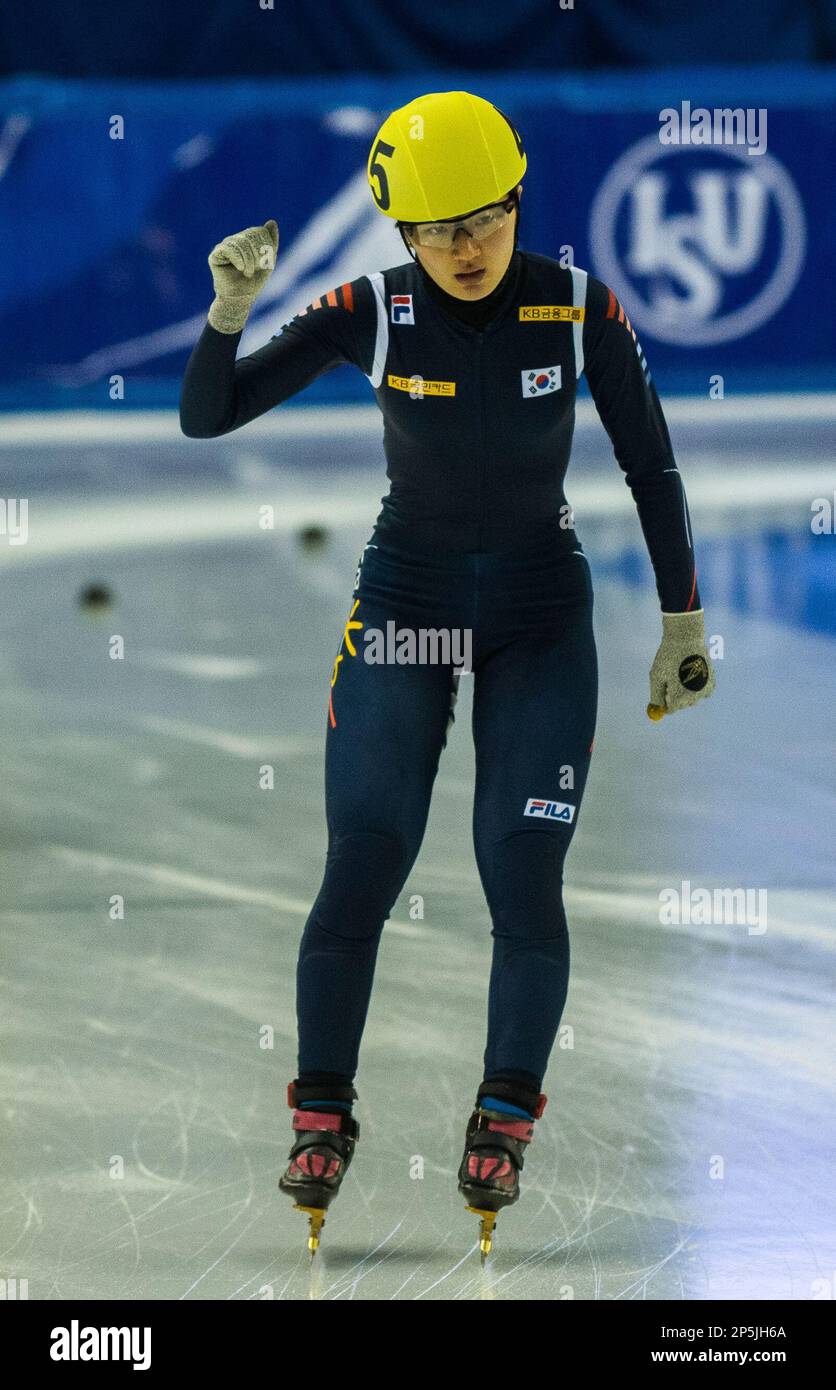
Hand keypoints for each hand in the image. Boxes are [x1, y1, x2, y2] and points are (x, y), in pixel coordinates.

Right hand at [207, 219, 278, 333]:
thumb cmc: (254, 281)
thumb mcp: (268, 261)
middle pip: (250, 236)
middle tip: (255, 270)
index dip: (266, 247)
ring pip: (240, 242)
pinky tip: (240, 268)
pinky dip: (238, 259)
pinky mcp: (215, 255)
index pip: (259, 232)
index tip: (264, 263)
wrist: (241, 298)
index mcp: (247, 239)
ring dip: (249, 261)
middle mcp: (235, 240)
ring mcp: (224, 246)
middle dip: (258, 255)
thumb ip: (271, 242)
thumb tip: (272, 221)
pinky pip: (228, 248)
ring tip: (248, 273)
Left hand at [647, 609, 715, 718]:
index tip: (663, 688)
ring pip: (692, 698)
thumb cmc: (669, 657)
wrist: (686, 637)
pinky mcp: (712, 683)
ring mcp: (705, 690)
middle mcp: (695, 697)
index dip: (665, 699)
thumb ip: (656, 696)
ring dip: (685, 689)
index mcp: (680, 698)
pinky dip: (696, 685)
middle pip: (682, 705)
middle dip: (675, 695)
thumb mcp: (657, 677)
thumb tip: (658, 711)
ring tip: (681, 670)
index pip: (671, 709)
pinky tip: (692, 670)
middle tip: (671, 676)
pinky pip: (701, 691)